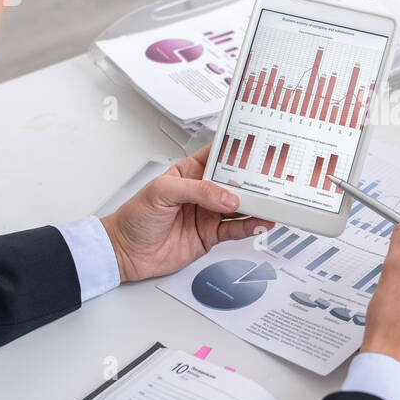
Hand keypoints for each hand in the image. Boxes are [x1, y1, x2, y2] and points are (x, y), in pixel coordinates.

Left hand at [99, 143, 273, 281]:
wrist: (126, 253)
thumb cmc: (134, 217)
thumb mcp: (162, 193)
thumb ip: (197, 191)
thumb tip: (226, 197)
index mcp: (189, 172)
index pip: (218, 156)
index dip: (236, 150)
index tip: (256, 146)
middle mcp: (203, 192)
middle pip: (235, 182)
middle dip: (253, 179)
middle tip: (271, 177)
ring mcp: (208, 213)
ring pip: (240, 206)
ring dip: (256, 204)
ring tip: (272, 201)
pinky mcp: (211, 235)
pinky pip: (236, 229)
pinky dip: (250, 226)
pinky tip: (261, 222)